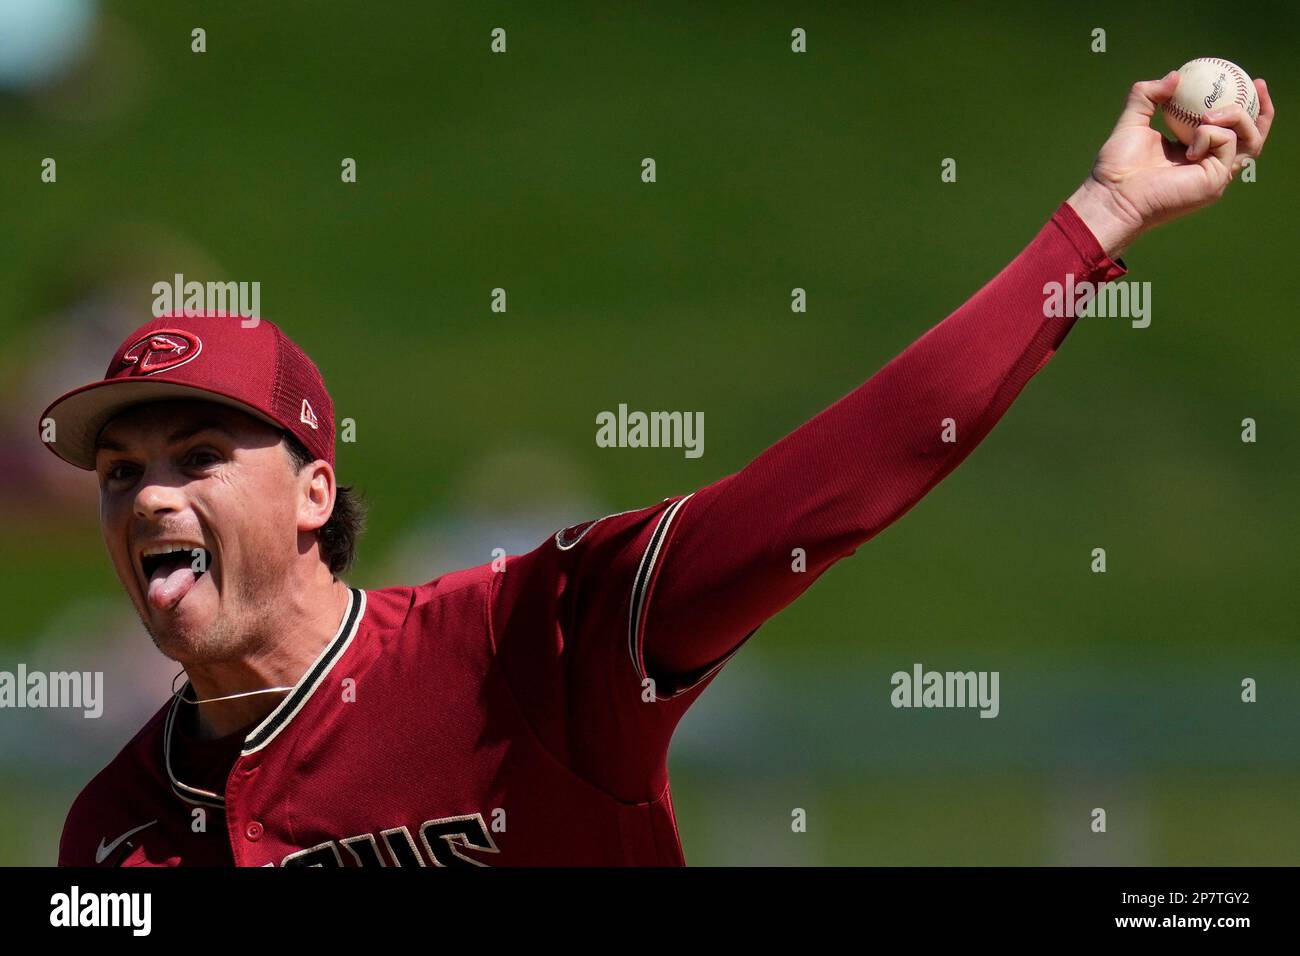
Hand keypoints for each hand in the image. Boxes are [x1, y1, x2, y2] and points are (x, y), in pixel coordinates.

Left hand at [1066, 71, 1275, 258]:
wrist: (1112, 195)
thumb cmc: (1117, 168)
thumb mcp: (1133, 121)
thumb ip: (1148, 96)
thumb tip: (1174, 76)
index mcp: (1193, 152)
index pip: (1228, 129)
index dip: (1242, 105)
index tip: (1242, 78)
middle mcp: (1208, 165)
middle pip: (1251, 136)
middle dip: (1261, 108)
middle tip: (1257, 84)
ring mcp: (1215, 175)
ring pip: (1249, 139)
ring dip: (1236, 116)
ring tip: (1209, 114)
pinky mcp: (1215, 181)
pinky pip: (1228, 145)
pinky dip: (1212, 134)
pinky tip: (1192, 140)